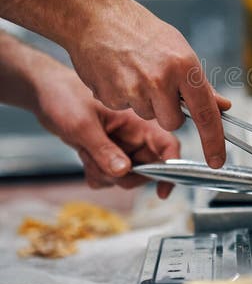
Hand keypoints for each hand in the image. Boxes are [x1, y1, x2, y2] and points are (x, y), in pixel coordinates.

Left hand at [34, 66, 180, 197]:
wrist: (46, 93)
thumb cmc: (65, 97)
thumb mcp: (83, 125)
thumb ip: (104, 150)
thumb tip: (124, 173)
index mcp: (139, 121)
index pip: (167, 146)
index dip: (172, 169)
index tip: (163, 190)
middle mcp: (135, 134)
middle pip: (149, 169)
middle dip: (125, 176)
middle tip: (103, 167)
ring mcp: (123, 145)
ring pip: (128, 176)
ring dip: (107, 175)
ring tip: (88, 156)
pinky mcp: (110, 153)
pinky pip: (112, 177)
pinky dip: (98, 175)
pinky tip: (84, 158)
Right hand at [69, 0, 230, 167]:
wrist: (95, 17)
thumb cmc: (138, 29)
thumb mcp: (178, 49)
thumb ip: (197, 83)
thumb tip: (221, 106)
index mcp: (184, 66)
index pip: (206, 113)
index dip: (214, 141)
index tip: (217, 160)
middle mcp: (162, 79)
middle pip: (173, 123)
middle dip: (167, 112)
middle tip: (157, 86)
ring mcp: (135, 89)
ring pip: (148, 116)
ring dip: (143, 102)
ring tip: (134, 72)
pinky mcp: (111, 96)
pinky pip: (124, 109)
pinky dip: (122, 96)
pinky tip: (117, 74)